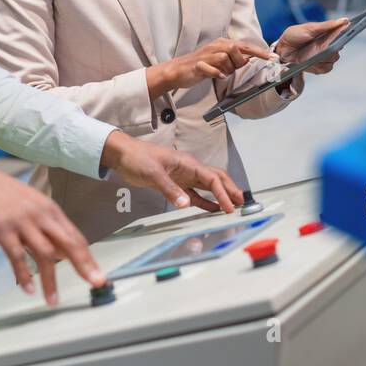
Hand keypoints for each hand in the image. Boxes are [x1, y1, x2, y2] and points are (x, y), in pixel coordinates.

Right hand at [0, 152, 103, 305]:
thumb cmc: (2, 193)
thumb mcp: (32, 204)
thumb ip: (47, 227)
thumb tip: (63, 252)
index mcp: (50, 210)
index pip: (75, 237)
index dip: (89, 258)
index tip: (98, 274)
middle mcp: (40, 215)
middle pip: (68, 243)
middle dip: (83, 265)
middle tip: (95, 283)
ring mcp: (21, 223)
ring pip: (44, 254)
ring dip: (50, 280)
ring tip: (53, 300)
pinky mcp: (2, 230)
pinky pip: (17, 256)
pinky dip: (24, 275)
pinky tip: (28, 289)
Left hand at [100, 130, 243, 212]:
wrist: (123, 155)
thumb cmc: (137, 157)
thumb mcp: (153, 173)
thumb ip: (170, 189)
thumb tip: (186, 204)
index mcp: (188, 163)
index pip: (212, 178)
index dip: (223, 193)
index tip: (230, 206)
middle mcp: (189, 169)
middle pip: (216, 180)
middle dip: (230, 191)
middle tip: (242, 203)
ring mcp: (183, 177)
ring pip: (208, 187)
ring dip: (220, 197)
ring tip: (232, 207)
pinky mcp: (176, 184)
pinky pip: (195, 194)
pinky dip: (205, 202)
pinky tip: (212, 210)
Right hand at [147, 37, 273, 96]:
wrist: (177, 71)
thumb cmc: (201, 66)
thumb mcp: (220, 60)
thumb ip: (234, 59)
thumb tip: (249, 59)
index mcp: (221, 43)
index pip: (244, 46)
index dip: (259, 52)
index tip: (272, 58)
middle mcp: (215, 46)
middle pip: (236, 51)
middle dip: (237, 63)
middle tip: (229, 68)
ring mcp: (206, 55)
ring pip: (226, 60)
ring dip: (226, 70)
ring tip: (219, 73)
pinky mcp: (198, 65)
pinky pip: (213, 69)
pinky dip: (217, 74)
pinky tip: (217, 76)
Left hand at [276, 17, 349, 75]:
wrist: (282, 50)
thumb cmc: (294, 36)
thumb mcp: (309, 28)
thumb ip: (326, 25)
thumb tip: (344, 20)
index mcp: (327, 33)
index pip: (343, 32)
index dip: (347, 32)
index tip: (348, 29)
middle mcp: (328, 45)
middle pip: (339, 47)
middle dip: (332, 45)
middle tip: (323, 44)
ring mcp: (325, 56)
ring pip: (334, 58)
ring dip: (324, 56)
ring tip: (314, 52)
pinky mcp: (320, 67)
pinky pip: (326, 68)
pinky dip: (320, 65)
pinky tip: (312, 61)